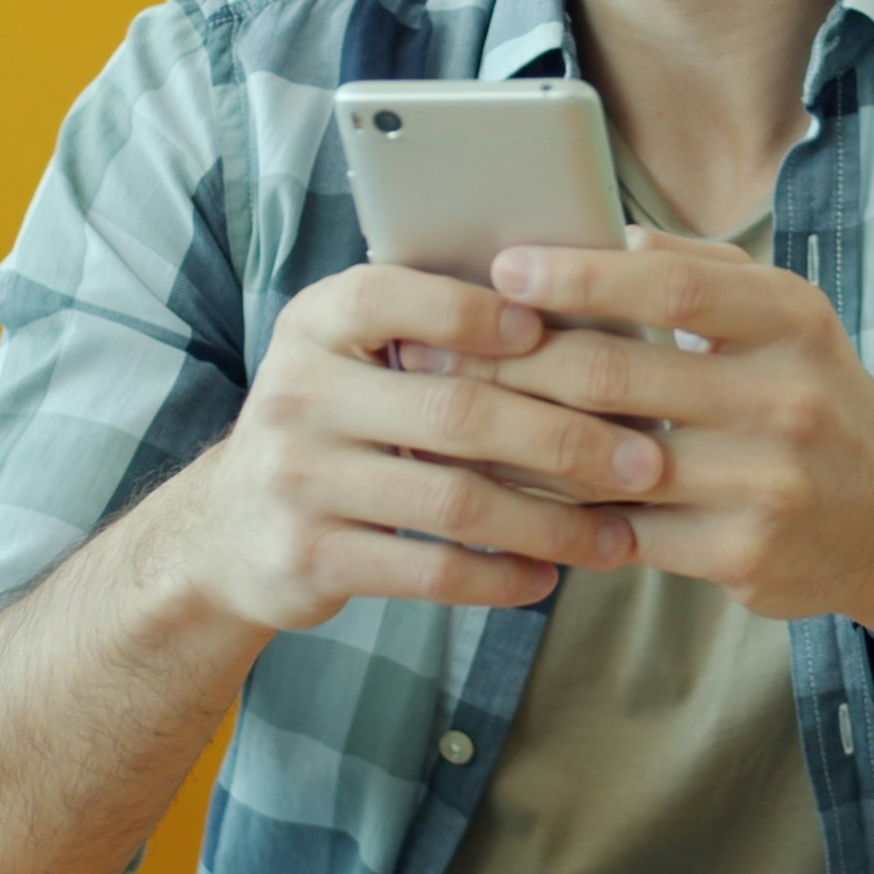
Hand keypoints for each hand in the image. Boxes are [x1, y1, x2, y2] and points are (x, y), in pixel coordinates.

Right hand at [143, 264, 666, 635]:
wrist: (227, 530)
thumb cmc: (336, 424)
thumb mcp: (354, 360)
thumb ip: (435, 333)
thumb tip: (583, 308)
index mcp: (315, 324)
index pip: (390, 296)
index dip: (473, 311)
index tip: (553, 329)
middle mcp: (296, 393)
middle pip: (455, 410)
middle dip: (564, 438)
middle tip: (645, 461)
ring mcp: (296, 478)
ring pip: (453, 500)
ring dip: (550, 523)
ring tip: (616, 538)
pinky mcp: (307, 556)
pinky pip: (427, 569)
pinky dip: (499, 577)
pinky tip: (547, 577)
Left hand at [422, 230, 873, 634]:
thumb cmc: (816, 396)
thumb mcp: (786, 317)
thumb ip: (702, 271)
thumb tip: (609, 238)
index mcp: (790, 324)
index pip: (672, 288)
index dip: (580, 277)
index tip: (505, 269)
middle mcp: (784, 401)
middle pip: (618, 377)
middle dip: (512, 364)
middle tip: (438, 352)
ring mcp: (765, 486)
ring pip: (603, 464)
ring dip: (514, 444)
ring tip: (450, 419)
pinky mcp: (742, 558)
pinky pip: (620, 531)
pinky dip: (556, 512)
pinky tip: (506, 493)